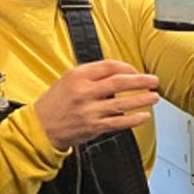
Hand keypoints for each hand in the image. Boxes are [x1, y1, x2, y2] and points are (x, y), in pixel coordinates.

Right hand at [33, 59, 158, 149]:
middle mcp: (84, 92)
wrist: (40, 127)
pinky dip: (134, 119)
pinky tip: (144, 116)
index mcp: (77, 76)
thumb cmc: (54, 104)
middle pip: (118, 82)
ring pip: (122, 103)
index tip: (136, 71)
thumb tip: (117, 74)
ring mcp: (89, 110)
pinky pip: (119, 122)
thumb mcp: (67, 80)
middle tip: (153, 81)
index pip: (108, 66)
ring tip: (154, 96)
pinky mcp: (93, 126)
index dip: (126, 67)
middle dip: (140, 81)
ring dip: (141, 99)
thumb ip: (90, 76)